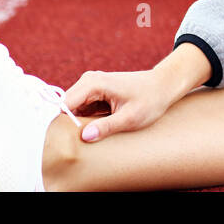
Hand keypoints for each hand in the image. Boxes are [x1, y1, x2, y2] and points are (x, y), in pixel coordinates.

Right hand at [62, 44, 211, 141]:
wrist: (163, 85)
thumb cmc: (150, 100)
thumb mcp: (130, 118)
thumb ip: (107, 127)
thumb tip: (84, 136)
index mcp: (94, 84)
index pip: (64, 105)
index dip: (59, 123)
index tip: (60, 141)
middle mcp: (88, 81)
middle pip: (64, 107)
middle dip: (67, 124)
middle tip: (77, 142)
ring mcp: (90, 85)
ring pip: (71, 109)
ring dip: (76, 122)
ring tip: (90, 135)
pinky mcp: (94, 91)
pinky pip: (80, 108)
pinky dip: (84, 119)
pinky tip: (95, 128)